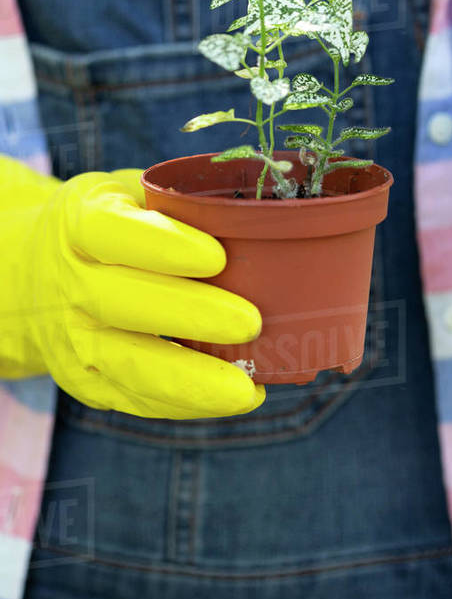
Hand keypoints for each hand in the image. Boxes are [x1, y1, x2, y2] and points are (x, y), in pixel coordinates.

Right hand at [0, 161, 264, 417]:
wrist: (34, 276)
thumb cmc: (113, 226)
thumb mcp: (132, 195)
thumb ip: (183, 205)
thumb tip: (269, 220)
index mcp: (79, 222)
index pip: (112, 233)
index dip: (163, 246)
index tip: (218, 257)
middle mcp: (67, 281)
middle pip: (120, 303)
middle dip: (190, 316)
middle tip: (252, 323)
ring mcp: (72, 337)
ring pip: (125, 363)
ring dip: (189, 380)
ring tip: (247, 388)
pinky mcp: (85, 381)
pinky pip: (134, 398)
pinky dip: (187, 404)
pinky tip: (237, 397)